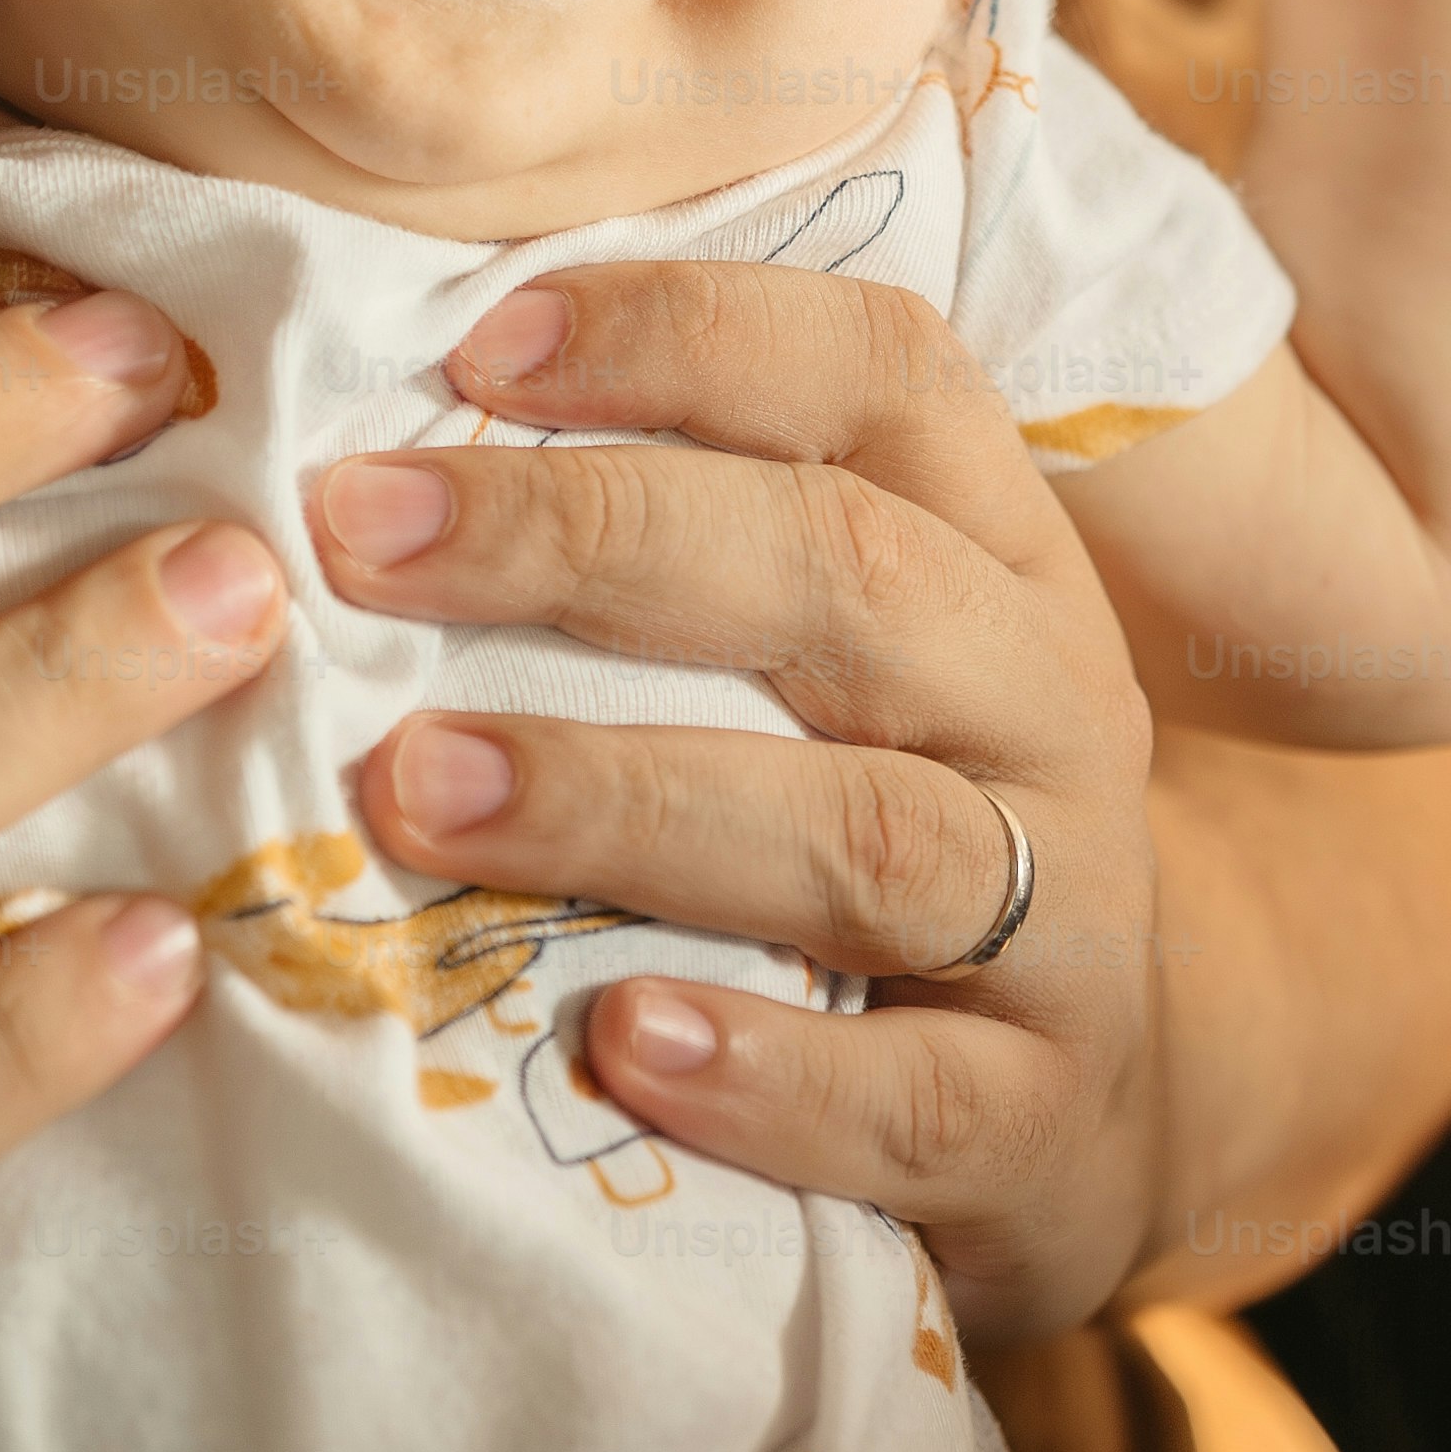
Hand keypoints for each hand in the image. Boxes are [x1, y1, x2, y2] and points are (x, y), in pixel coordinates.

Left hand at [310, 260, 1161, 1346]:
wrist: (1090, 1102)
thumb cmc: (882, 815)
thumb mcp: (837, 654)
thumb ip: (677, 544)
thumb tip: (374, 452)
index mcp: (996, 547)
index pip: (885, 371)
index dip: (689, 333)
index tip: (475, 349)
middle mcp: (1049, 701)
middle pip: (851, 574)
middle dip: (588, 537)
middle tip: (360, 539)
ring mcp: (1070, 917)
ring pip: (869, 836)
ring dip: (627, 800)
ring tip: (418, 788)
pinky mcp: (1041, 1118)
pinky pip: (916, 1099)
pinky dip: (769, 1074)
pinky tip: (620, 1042)